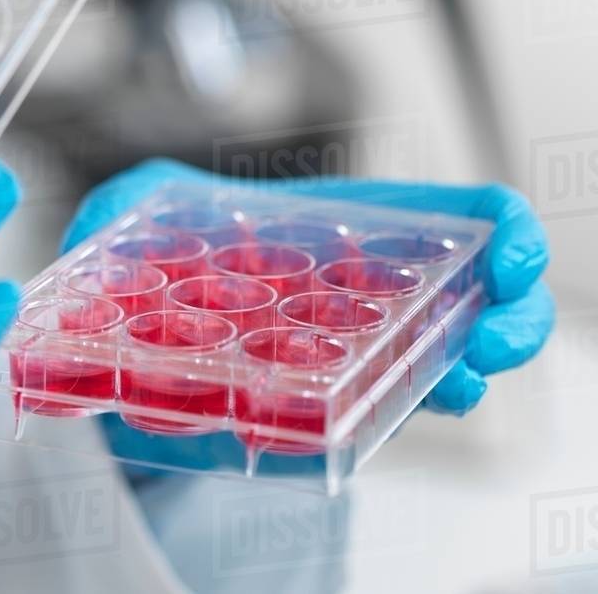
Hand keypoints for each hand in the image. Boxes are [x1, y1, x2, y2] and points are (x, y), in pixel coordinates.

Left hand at [65, 159, 553, 415]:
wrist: (119, 337)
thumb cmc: (140, 265)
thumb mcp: (128, 216)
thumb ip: (119, 207)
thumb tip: (113, 223)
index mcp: (333, 228)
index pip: (445, 218)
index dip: (497, 229)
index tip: (508, 257)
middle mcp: (358, 287)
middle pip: (472, 291)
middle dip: (506, 313)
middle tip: (490, 339)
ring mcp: (350, 349)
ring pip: (442, 357)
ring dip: (464, 370)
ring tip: (461, 382)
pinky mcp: (320, 407)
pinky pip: (378, 410)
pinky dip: (402, 412)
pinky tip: (403, 415)